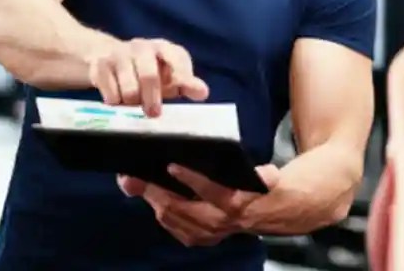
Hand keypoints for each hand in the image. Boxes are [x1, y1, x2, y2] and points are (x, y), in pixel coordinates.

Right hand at [87, 38, 209, 116]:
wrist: (107, 56)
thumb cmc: (148, 71)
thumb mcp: (168, 76)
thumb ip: (187, 84)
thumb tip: (203, 92)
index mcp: (163, 48)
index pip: (177, 57)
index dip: (183, 75)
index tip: (183, 90)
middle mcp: (142, 47)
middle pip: (149, 76)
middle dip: (152, 99)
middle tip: (154, 113)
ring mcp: (119, 54)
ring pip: (128, 90)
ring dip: (132, 102)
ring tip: (134, 102)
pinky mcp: (100, 65)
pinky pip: (110, 94)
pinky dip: (116, 102)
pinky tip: (118, 98)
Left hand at [117, 164, 281, 246]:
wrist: (269, 214)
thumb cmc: (263, 188)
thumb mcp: (269, 178)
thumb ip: (267, 176)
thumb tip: (266, 175)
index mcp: (236, 205)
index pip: (210, 193)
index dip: (190, 179)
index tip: (172, 165)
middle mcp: (218, 223)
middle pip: (179, 208)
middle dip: (154, 191)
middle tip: (134, 175)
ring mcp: (206, 233)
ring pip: (171, 218)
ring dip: (151, 200)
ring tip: (134, 182)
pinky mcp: (199, 237)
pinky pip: (172, 225)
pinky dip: (159, 209)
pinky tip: (149, 196)